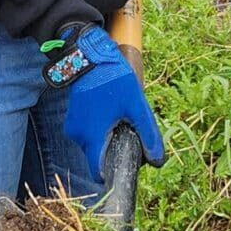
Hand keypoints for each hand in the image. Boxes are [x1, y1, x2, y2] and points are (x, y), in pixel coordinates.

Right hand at [51, 26, 163, 183]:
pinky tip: (109, 112)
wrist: (90, 55)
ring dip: (105, 137)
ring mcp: (73, 126)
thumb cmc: (114, 80)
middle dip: (112, 151)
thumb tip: (158, 161)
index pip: (98, 172)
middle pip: (97, 156)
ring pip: (92, 143)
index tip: (123, 170)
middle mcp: (78, 136)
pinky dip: (98, 128)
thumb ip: (147, 135)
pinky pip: (87, 132)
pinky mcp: (72, 117)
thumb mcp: (136, 107)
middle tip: (128, 133)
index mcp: (92, 137)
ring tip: (118, 117)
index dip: (111, 175)